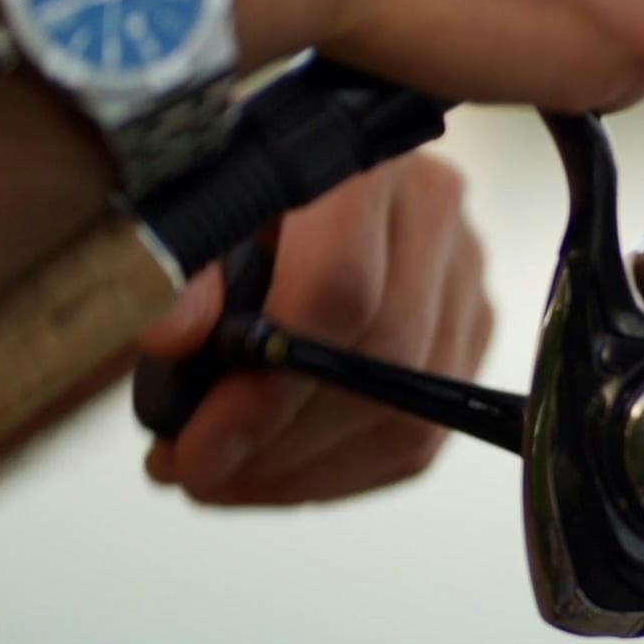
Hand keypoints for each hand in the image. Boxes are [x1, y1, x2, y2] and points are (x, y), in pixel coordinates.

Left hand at [138, 152, 493, 504]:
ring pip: (410, 415)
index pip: (340, 290)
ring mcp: (465, 276)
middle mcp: (436, 215)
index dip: (267, 388)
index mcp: (364, 164)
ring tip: (224, 478)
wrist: (286, 172)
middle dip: (279, 446)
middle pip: (382, 364)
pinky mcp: (470, 330)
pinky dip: (340, 473)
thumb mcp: (184, 201)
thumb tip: (173, 335)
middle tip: (195, 475)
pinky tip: (275, 473)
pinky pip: (421, 437)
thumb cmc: (228, 184)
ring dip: (306, 472)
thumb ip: (173, 262)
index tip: (196, 448)